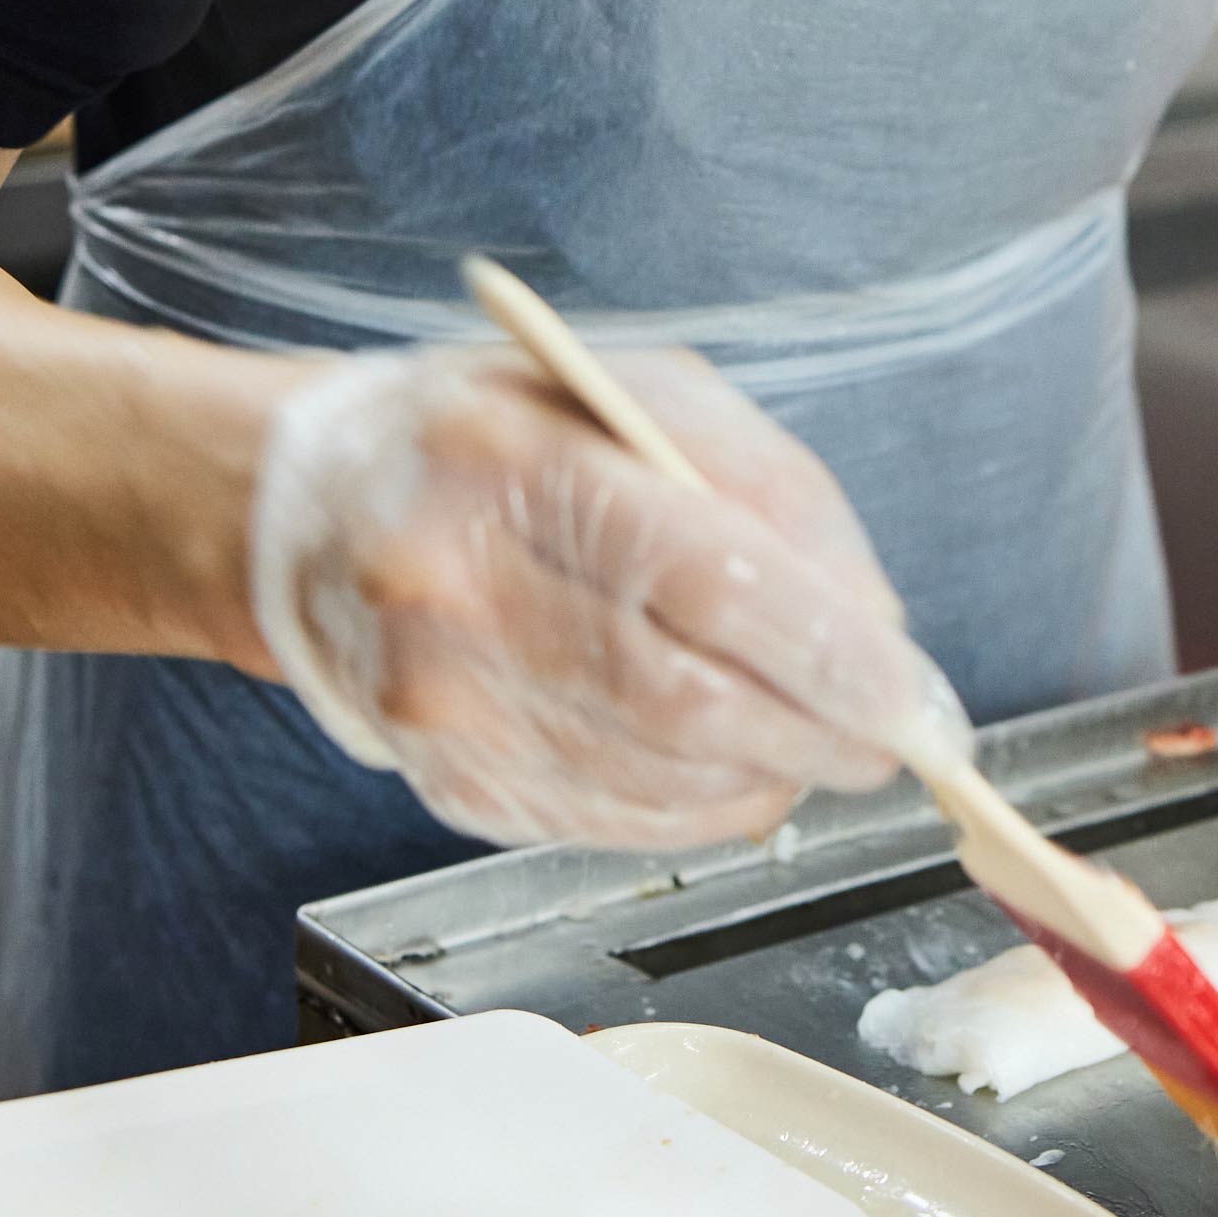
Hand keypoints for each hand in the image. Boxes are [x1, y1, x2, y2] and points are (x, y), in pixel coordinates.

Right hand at [251, 339, 955, 849]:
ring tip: (815, 741)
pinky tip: (731, 766)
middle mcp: (455, 588)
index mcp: (507, 459)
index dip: (829, 657)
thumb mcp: (635, 394)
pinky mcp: (444, 780)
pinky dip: (702, 807)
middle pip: (688, 703)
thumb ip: (768, 490)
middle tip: (893, 737)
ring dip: (772, 774)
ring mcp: (440, 701)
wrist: (305, 512)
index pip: (703, 583)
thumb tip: (874, 630)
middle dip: (821, 733)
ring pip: (660, 778)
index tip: (912, 695)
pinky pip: (613, 822)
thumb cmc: (497, 439)